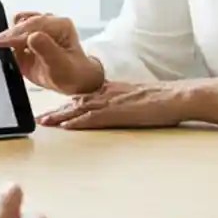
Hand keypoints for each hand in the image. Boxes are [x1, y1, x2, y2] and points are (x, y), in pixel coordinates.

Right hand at [0, 12, 104, 94]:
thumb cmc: (72, 73)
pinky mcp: (31, 36)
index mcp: (59, 25)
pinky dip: (8, 41)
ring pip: (17, 25)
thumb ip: (47, 50)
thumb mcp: (61, 65)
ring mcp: (40, 29)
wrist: (75, 81)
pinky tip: (3, 49)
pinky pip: (15, 34)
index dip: (14, 34)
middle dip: (8, 35)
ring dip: (7, 35)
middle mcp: (49, 23)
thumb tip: (32, 36)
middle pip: (22, 23)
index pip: (33, 26)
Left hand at [36, 79, 217, 128]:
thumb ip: (123, 101)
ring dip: (60, 116)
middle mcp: (108, 94)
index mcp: (112, 90)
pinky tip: (66, 126)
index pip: (83, 97)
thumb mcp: (137, 97)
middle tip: (39, 118)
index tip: (52, 110)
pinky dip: (77, 121)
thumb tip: (117, 109)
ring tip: (44, 122)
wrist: (177, 96)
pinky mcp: (117, 112)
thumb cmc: (163, 99)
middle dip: (56, 110)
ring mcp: (112, 102)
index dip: (66, 104)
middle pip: (75, 102)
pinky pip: (93, 117)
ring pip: (79, 109)